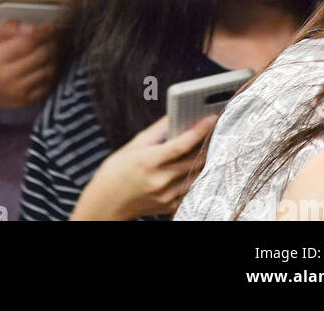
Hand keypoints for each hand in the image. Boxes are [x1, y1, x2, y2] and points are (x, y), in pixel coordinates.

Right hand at [0, 19, 54, 114]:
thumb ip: (10, 27)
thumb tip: (33, 28)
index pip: (28, 41)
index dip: (44, 32)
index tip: (52, 25)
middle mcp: (6, 76)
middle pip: (41, 55)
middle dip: (52, 42)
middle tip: (55, 36)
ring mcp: (17, 91)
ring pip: (48, 70)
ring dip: (54, 57)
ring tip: (51, 49)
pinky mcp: (25, 101)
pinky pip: (48, 84)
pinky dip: (51, 73)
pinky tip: (46, 64)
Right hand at [72, 113, 215, 220]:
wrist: (107, 203)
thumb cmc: (116, 170)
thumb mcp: (132, 146)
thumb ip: (156, 132)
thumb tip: (175, 116)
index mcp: (147, 161)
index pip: (180, 145)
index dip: (198, 131)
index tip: (211, 118)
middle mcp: (160, 180)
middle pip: (193, 160)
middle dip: (207, 142)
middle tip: (216, 128)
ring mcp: (167, 196)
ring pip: (196, 175)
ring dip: (205, 158)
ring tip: (211, 143)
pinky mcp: (170, 206)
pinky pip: (191, 189)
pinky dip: (197, 175)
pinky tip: (198, 164)